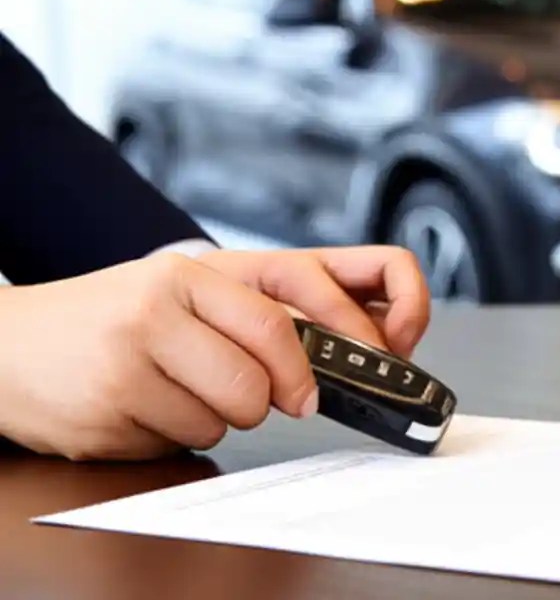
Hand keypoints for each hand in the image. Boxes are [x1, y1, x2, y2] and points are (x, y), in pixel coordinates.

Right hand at [0, 246, 428, 460]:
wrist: (7, 346)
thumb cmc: (114, 320)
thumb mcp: (191, 294)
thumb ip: (268, 310)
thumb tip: (366, 343)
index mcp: (204, 265)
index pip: (303, 281)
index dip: (354, 323)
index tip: (379, 357)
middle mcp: (171, 293)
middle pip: (274, 358)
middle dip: (290, 389)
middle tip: (286, 398)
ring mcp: (138, 345)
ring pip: (238, 409)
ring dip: (226, 416)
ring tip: (182, 390)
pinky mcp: (114, 398)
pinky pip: (189, 438)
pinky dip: (180, 434)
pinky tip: (145, 407)